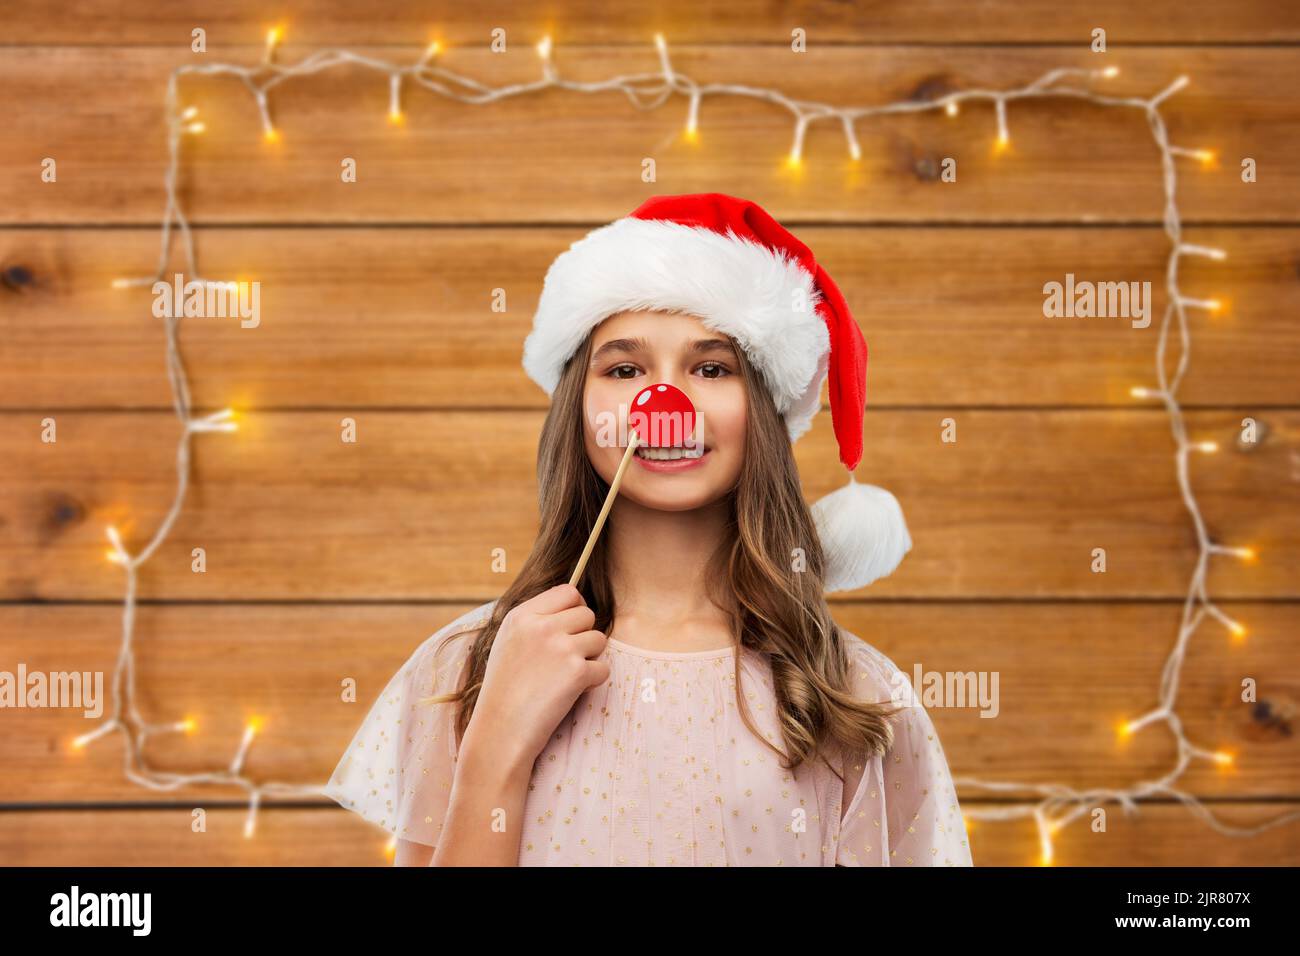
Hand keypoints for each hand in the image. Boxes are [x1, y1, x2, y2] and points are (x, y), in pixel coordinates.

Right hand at [460, 584, 608, 775]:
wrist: (500, 730)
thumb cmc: (505, 689)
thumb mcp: (508, 642)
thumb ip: (536, 621)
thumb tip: (573, 603)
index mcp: (522, 615)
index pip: (567, 591)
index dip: (575, 607)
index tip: (572, 626)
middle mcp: (541, 626)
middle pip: (587, 614)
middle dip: (583, 635)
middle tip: (567, 659)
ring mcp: (560, 647)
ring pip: (599, 639)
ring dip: (590, 658)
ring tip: (565, 676)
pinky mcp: (576, 672)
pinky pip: (604, 668)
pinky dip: (593, 682)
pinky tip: (570, 693)